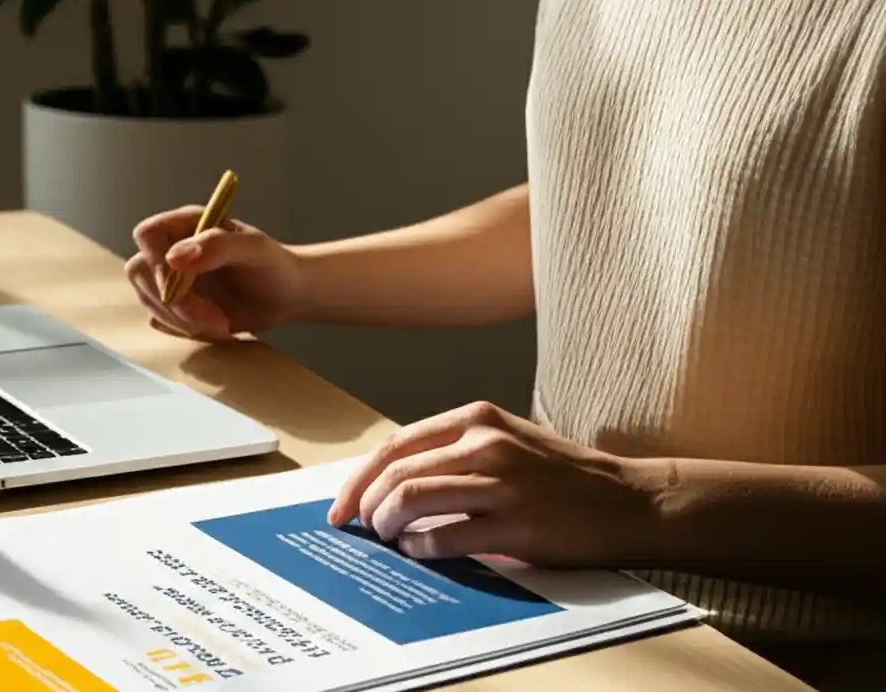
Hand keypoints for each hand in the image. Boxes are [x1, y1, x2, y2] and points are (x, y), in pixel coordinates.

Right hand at [125, 206, 308, 340]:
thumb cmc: (274, 265)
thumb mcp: (254, 249)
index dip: (155, 261)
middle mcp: (173, 248)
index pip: (148, 235)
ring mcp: (171, 278)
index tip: (177, 287)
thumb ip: (217, 246)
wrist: (286, 295)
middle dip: (172, 302)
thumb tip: (175, 257)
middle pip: (140, 272)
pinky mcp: (176, 305)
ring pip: (149, 299)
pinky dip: (184, 329)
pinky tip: (214, 326)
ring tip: (219, 324)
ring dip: (179, 319)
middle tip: (209, 318)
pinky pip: (162, 319)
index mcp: (187, 224)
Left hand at [326, 401, 669, 566]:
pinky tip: (421, 553)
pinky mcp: (515, 524)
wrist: (629, 500)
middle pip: (394, 472)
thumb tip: (388, 483)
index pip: (394, 444)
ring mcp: (501, 483)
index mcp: (476, 418)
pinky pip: (444, 538)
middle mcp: (484, 443)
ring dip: (387, 526)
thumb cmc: (561, 475)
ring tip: (390, 539)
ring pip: (411, 500)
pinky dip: (421, 549)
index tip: (341, 505)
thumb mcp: (505, 441)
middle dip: (365, 505)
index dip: (357, 478)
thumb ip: (452, 452)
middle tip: (362, 528)